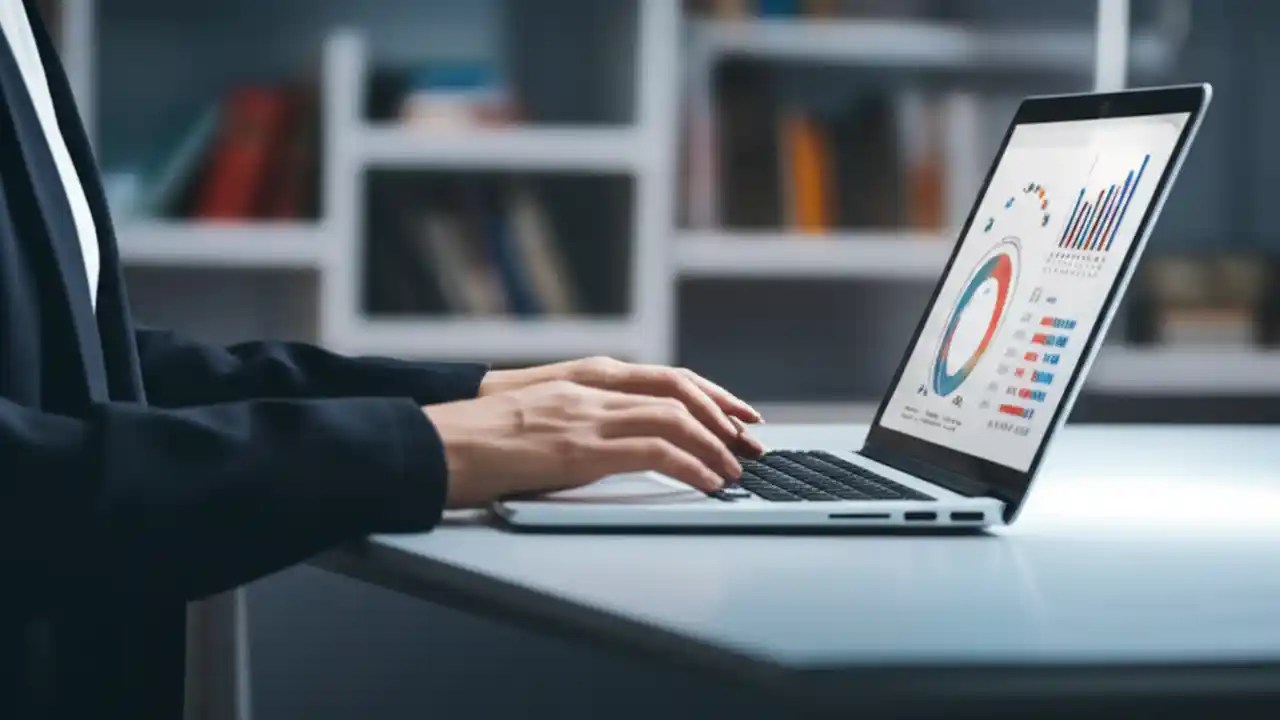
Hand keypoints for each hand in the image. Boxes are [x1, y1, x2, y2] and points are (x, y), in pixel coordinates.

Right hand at [479, 357, 764, 456]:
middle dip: (723, 417)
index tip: (737, 414)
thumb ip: (582, 416)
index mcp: (584, 377)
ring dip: (713, 446)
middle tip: (751, 442)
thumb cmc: (479, 436)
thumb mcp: (540, 413)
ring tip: (733, 470)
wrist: (438, 443)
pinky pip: (655, 452)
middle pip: (680, 391)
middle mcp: (592, 388)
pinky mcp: (581, 449)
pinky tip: (707, 483)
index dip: (709, 395)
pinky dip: (691, 466)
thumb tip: (619, 440)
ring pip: (675, 419)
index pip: (666, 377)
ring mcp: (588, 416)